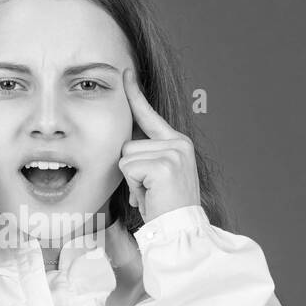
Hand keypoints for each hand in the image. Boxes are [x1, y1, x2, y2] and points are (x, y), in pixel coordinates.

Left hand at [119, 67, 200, 222]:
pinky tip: (151, 197)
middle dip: (130, 171)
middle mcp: (178, 143)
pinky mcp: (165, 164)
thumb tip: (124, 150)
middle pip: (128, 143)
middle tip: (149, 191)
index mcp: (178, 143)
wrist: (181, 231)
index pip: (150, 115)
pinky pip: (128, 168)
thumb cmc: (165, 209)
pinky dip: (134, 187)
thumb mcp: (155, 177)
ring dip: (132, 181)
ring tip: (151, 195)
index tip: (125, 74)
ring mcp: (173, 152)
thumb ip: (144, 157)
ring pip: (126, 156)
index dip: (135, 95)